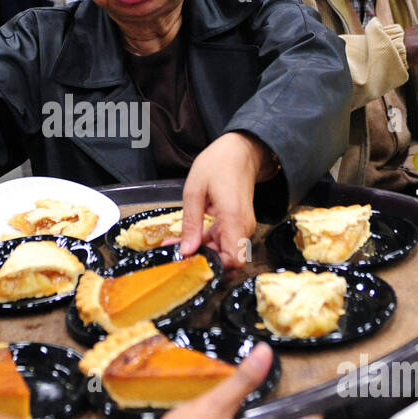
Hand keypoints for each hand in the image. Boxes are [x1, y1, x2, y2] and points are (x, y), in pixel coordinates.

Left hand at [180, 132, 264, 267]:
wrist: (240, 151)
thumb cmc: (217, 164)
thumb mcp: (194, 191)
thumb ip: (191, 224)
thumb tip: (187, 251)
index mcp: (233, 219)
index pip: (234, 260)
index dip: (215, 267)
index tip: (191, 264)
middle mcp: (242, 227)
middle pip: (227, 259)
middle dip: (202, 260)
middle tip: (175, 256)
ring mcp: (242, 226)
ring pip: (224, 251)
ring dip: (202, 251)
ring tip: (175, 245)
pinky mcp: (238, 224)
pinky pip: (224, 240)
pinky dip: (207, 242)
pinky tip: (187, 238)